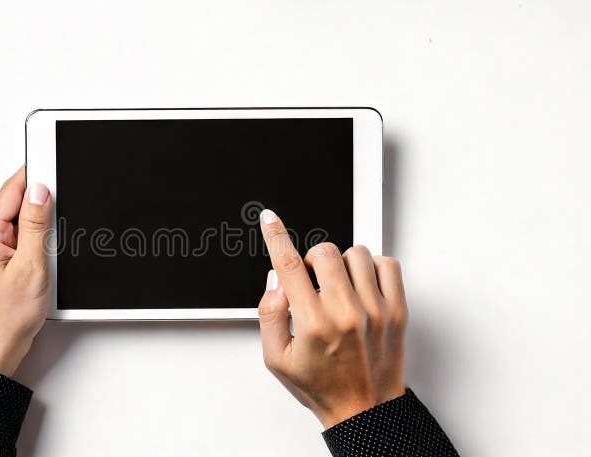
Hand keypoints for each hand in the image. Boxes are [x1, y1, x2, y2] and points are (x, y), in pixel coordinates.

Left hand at [0, 167, 51, 376]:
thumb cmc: (7, 319)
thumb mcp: (31, 267)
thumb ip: (35, 225)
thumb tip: (40, 191)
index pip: (10, 190)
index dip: (33, 176)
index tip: (53, 163)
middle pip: (15, 203)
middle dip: (39, 203)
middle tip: (57, 218)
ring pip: (19, 222)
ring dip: (38, 227)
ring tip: (46, 252)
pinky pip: (19, 240)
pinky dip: (35, 242)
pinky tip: (44, 257)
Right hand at [257, 209, 407, 427]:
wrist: (365, 411)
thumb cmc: (322, 387)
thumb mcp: (276, 358)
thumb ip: (269, 314)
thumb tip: (276, 279)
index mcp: (312, 324)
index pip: (288, 266)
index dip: (276, 236)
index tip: (270, 220)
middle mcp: (346, 314)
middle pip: (323, 252)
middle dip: (310, 261)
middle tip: (312, 283)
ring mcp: (376, 310)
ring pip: (355, 253)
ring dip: (341, 264)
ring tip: (339, 287)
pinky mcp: (398, 310)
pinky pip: (387, 264)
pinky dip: (372, 267)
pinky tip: (362, 286)